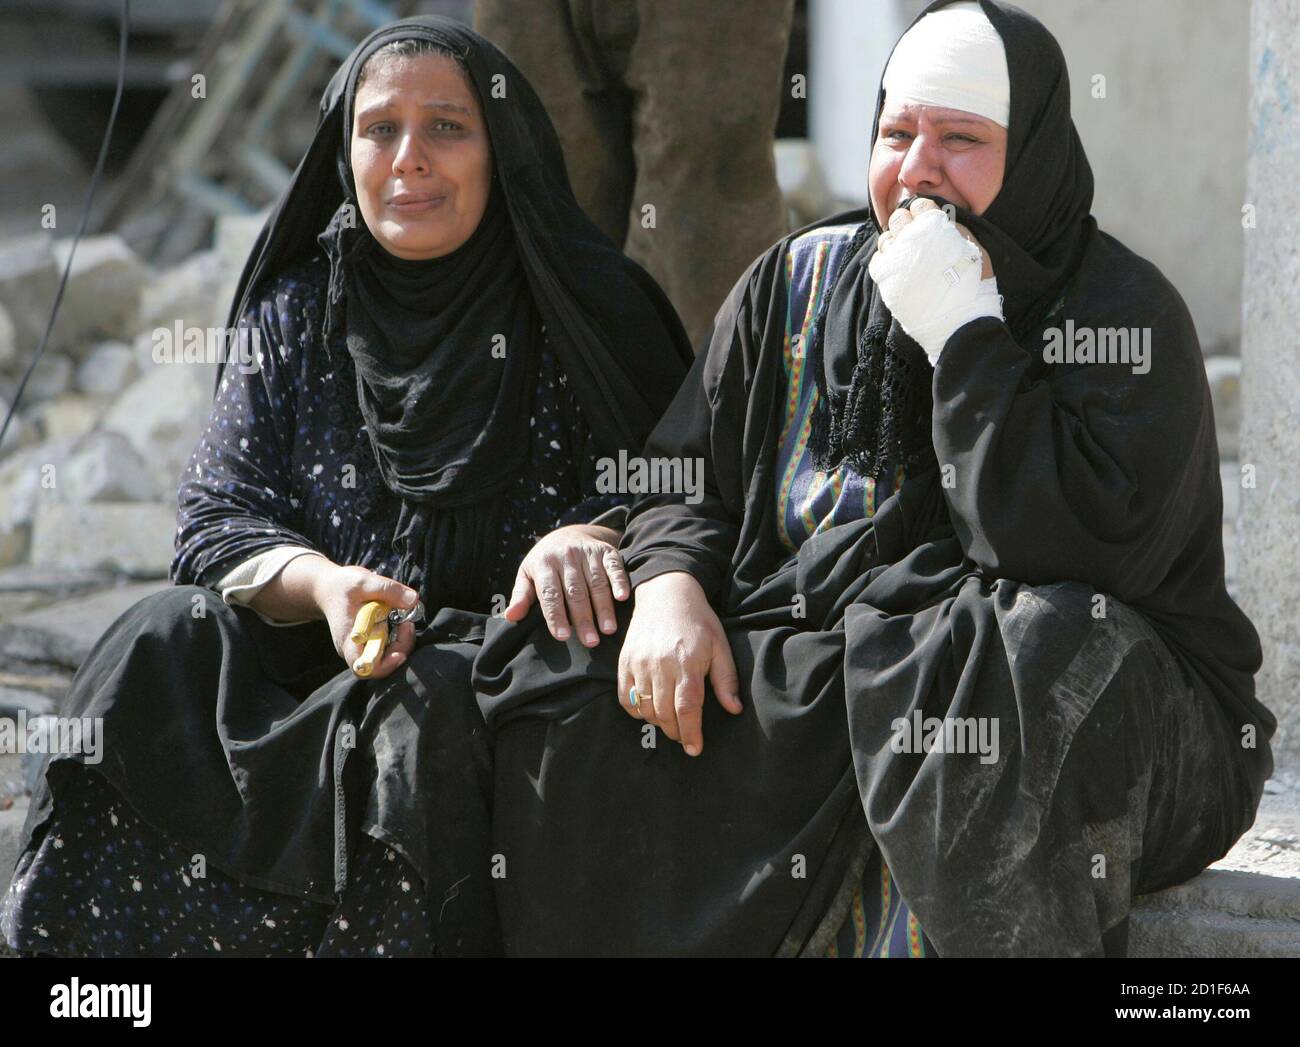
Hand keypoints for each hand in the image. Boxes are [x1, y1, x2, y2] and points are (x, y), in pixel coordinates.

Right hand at [312, 564, 418, 679]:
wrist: (328, 588)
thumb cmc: (341, 586)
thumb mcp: (363, 581)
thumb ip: (388, 589)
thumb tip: (412, 600)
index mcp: (348, 639)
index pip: (363, 668)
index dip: (383, 666)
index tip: (399, 653)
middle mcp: (354, 648)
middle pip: (381, 665)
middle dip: (401, 647)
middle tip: (408, 624)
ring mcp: (363, 646)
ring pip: (388, 657)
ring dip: (403, 642)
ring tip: (405, 619)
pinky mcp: (371, 641)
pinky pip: (389, 647)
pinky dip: (400, 637)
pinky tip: (401, 620)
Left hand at [503, 523, 629, 645]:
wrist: (569, 533)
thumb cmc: (546, 562)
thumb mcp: (528, 575)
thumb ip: (521, 596)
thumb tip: (510, 617)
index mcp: (544, 563)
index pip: (550, 593)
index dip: (556, 615)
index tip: (562, 636)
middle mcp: (566, 556)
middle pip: (575, 591)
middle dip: (583, 618)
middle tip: (590, 641)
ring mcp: (587, 552)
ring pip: (596, 583)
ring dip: (603, 607)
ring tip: (608, 630)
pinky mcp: (606, 551)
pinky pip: (613, 567)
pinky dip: (619, 581)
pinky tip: (622, 598)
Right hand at [616, 571, 742, 756]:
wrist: (666, 593)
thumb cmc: (697, 620)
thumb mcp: (720, 646)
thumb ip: (726, 679)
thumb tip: (735, 709)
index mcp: (687, 661)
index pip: (687, 708)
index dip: (691, 733)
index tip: (695, 749)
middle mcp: (660, 665)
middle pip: (664, 713)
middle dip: (676, 731)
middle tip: (685, 736)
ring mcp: (638, 663)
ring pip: (645, 708)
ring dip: (658, 722)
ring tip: (670, 721)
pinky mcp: (624, 662)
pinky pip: (625, 698)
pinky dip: (636, 710)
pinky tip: (649, 709)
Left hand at [878, 197, 992, 277]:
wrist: (959, 316)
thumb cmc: (973, 281)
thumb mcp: (972, 243)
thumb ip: (952, 226)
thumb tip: (939, 218)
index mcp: (934, 223)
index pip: (918, 204)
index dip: (922, 213)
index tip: (926, 223)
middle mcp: (910, 236)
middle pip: (897, 218)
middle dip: (904, 225)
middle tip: (914, 239)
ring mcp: (895, 256)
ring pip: (885, 239)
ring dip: (894, 244)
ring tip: (906, 258)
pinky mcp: (884, 277)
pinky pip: (877, 261)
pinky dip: (886, 263)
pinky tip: (898, 271)